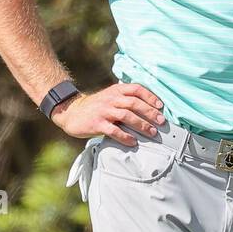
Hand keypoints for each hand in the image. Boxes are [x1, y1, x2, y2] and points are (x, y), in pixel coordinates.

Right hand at [51, 82, 165, 144]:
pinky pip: (114, 130)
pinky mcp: (97, 124)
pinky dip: (125, 137)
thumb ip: (125, 99)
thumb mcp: (110, 96)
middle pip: (134, 103)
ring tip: (152, 133)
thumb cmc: (95, 106)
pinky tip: (133, 142)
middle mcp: (111, 99)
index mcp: (116, 90)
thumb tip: (148, 107)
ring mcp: (103, 111)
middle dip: (150, 113)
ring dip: (141, 125)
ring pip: (126, 116)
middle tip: (161, 122)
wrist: (71, 111)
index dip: (150, 97)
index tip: (161, 106)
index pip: (136, 89)